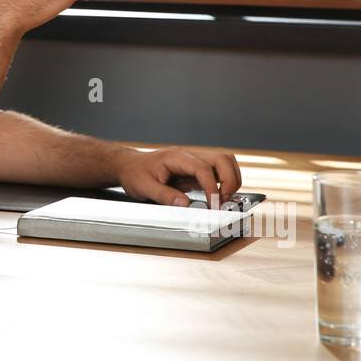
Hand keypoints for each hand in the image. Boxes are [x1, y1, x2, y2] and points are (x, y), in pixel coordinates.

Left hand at [114, 146, 242, 207]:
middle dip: (230, 180)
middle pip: (222, 159)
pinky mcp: (196, 170)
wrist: (129, 166)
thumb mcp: (144, 187)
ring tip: (224, 200)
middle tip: (224, 202)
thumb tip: (185, 204)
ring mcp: (194, 162)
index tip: (214, 204)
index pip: (203, 168)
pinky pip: (218, 172)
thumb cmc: (134, 174)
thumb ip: (164, 195)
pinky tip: (219, 198)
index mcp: (176, 157)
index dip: (212, 187)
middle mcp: (189, 156)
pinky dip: (225, 183)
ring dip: (231, 180)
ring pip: (224, 162)